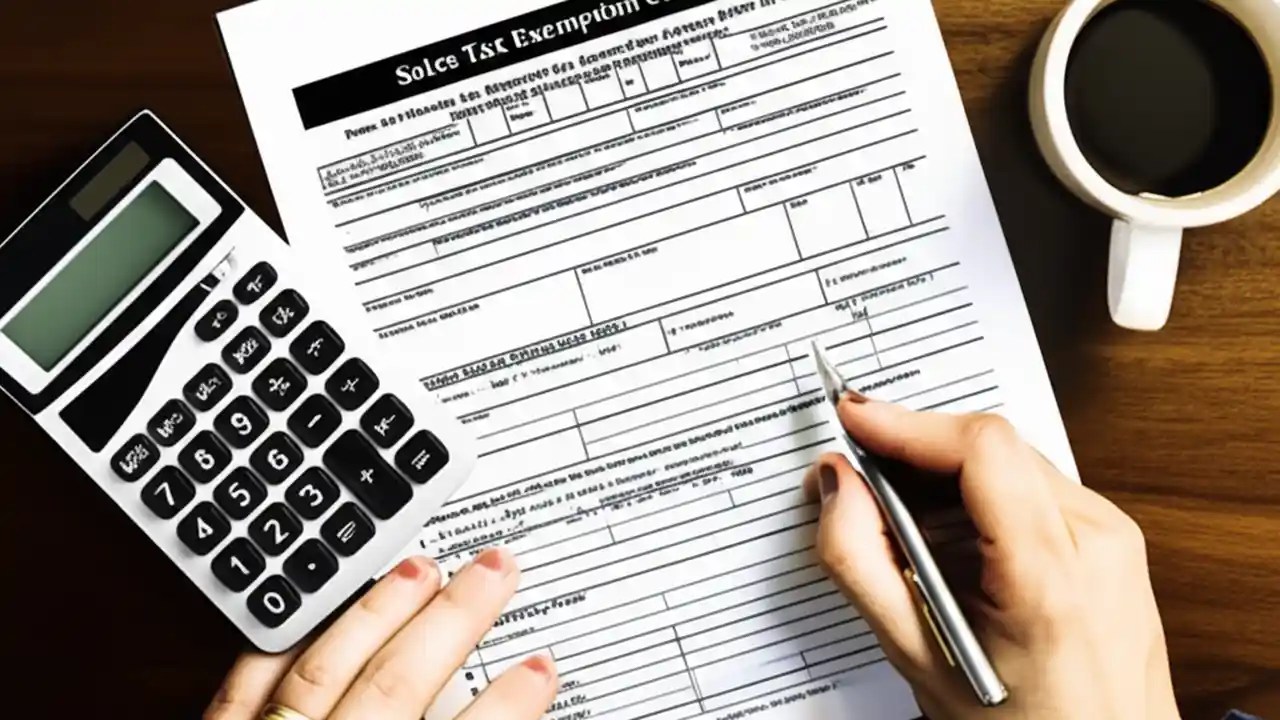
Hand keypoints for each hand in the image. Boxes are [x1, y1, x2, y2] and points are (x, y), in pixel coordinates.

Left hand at [203, 547, 557, 719]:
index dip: (509, 703)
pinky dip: (273, 652)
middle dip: (453, 622)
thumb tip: (507, 713)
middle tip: (495, 569)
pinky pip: (239, 693)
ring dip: (376, 615)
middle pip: (396, 687)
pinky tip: (305, 619)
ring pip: (323, 673)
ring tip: (418, 569)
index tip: (540, 667)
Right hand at [805, 397, 1179, 719]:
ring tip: (904, 522)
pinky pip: (1033, 483)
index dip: (908, 423)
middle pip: (992, 445)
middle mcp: (1096, 537)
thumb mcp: (917, 656)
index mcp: (1050, 572)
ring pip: (1010, 459)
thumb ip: (860, 562)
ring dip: (945, 473)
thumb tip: (835, 484)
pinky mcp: (1112, 534)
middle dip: (916, 448)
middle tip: (860, 477)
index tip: (855, 419)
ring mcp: (1112, 532)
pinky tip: (951, 537)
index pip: (981, 449)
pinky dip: (979, 494)